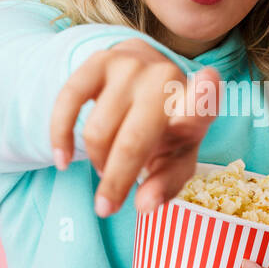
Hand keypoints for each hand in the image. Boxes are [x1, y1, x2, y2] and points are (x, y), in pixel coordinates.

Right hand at [48, 38, 221, 217]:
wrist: (147, 80)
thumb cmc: (166, 129)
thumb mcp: (176, 158)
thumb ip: (166, 183)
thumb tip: (144, 206)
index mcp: (196, 105)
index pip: (202, 101)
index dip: (203, 95)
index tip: (207, 83)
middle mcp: (167, 79)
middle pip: (133, 141)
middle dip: (116, 181)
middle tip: (106, 207)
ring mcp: (132, 66)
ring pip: (98, 131)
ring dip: (98, 160)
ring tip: (106, 167)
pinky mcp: (99, 60)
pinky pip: (69, 102)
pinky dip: (61, 136)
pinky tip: (63, 159)